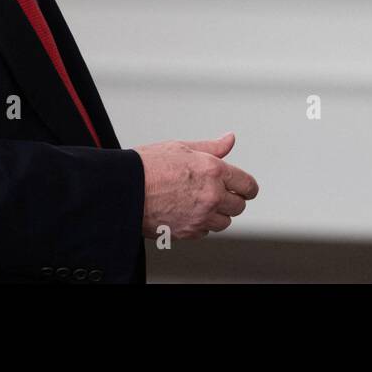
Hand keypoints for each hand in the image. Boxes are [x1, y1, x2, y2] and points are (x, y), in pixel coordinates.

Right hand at [134, 132, 258, 239]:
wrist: (124, 189)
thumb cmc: (148, 165)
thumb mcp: (182, 147)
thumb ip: (212, 147)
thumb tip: (230, 140)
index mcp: (213, 171)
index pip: (247, 185)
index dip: (247, 187)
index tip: (244, 189)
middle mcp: (211, 195)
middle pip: (238, 206)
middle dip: (231, 200)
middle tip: (217, 193)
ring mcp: (200, 216)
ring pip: (224, 222)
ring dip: (217, 214)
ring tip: (199, 202)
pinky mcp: (188, 232)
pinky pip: (205, 231)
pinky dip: (200, 224)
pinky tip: (187, 211)